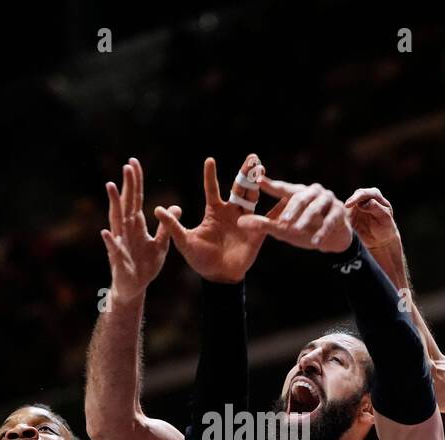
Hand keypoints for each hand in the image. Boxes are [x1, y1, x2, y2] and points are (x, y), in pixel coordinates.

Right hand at [101, 157, 175, 300]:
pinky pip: (113, 249)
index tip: (134, 163)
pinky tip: (105, 231)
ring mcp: (120, 243)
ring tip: (110, 185)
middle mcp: (126, 231)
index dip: (135, 182)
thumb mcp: (160, 245)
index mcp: (136, 226)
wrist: (134, 288)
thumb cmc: (145, 266)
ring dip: (113, 203)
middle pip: (126, 204)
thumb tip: (176, 206)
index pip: (136, 199)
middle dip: (127, 185)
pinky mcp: (118, 260)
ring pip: (116, 220)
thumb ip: (166, 226)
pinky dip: (110, 241)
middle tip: (127, 165)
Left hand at [154, 154, 283, 282]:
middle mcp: (231, 211)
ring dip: (259, 184)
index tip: (210, 160)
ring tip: (263, 170)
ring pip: (254, 197)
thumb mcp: (184, 241)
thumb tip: (156, 209)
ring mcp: (246, 220)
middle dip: (246, 173)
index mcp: (214, 211)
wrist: (219, 277)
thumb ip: (173, 225)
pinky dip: (279, 208)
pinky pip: (270, 218)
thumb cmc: (200, 260)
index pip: (212, 189)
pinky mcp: (258, 231)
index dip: (210, 175)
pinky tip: (288, 197)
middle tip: (252, 157)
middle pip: (239, 187)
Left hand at [237, 179, 351, 252]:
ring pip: (316, 207)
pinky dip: (322, 232)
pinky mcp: (339, 212)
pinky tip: (315, 243)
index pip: (281, 188)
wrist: (333, 238)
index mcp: (296, 192)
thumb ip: (263, 224)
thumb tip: (240, 222)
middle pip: (300, 197)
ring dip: (306, 219)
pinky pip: (330, 221)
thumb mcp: (283, 229)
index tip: (256, 177)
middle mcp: (313, 192)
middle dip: (291, 209)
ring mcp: (328, 200)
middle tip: (283, 221)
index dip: (268, 183)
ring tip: (297, 230)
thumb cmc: (304, 230)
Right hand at [344, 188, 401, 250]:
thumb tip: (362, 203)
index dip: (355, 198)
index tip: (348, 205)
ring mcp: (357, 205)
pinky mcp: (351, 214)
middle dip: (349, 202)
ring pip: (348, 205)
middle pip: (354, 196)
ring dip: (345, 210)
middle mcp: (365, 197)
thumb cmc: (385, 228)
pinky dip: (342, 217)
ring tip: (346, 219)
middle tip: (344, 210)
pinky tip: (343, 223)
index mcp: (375, 195)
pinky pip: (344, 214)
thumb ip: (375, 208)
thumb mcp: (384, 218)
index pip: (364, 193)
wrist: (380, 240)